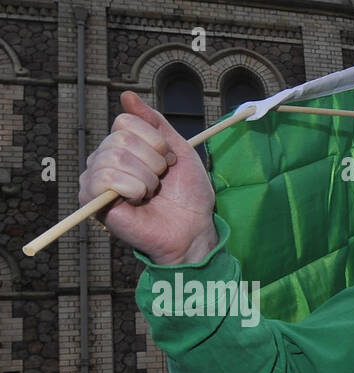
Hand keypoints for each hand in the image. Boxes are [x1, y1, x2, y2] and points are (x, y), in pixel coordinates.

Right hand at [79, 91, 216, 264]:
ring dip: (146, 177)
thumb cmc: (187, 195)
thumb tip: (127, 95)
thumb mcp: (179, 150)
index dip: (155, 141)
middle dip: (154, 160)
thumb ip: (155, 123)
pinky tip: (139, 199)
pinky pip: (106, 179)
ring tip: (151, 192)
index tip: (170, 161)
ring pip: (115, 157)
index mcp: (123, 147)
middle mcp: (105, 159)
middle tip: (161, 180)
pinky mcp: (93, 201)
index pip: (125, 121)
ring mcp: (96, 179)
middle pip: (120, 137)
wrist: (193, 229)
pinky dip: (133, 188)